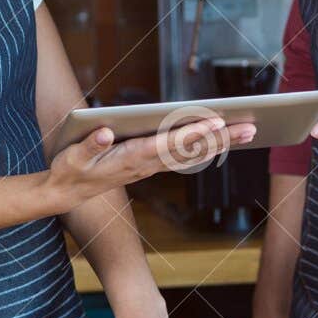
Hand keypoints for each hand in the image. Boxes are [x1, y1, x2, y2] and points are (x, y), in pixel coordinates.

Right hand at [48, 118, 256, 201]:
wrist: (66, 193)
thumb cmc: (69, 171)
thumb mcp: (73, 158)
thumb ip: (89, 146)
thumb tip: (105, 132)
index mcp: (131, 158)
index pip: (168, 144)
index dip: (192, 133)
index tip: (216, 123)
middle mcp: (146, 163)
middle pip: (189, 149)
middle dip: (220, 138)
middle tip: (250, 128)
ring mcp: (150, 166)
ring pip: (191, 153)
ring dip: (220, 143)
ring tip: (247, 132)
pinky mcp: (149, 165)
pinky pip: (183, 156)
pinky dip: (205, 147)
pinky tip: (221, 141)